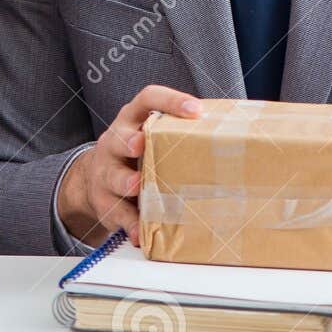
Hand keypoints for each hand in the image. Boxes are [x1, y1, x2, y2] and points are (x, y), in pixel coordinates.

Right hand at [58, 85, 200, 247]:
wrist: (95, 179)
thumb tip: (235, 139)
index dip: (171, 100)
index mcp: (133, 119)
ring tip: (137, 186)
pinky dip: (130, 223)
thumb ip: (179, 136)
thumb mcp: (151, 137)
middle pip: (120, 136)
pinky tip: (141, 233)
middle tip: (142, 144)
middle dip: (130, 140)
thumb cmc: (138, 154)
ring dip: (126, 181)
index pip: (149, 98)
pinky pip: (117, 213)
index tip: (194, 109)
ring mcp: (106, 171)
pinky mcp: (105, 201)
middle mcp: (115, 141)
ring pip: (113, 175)